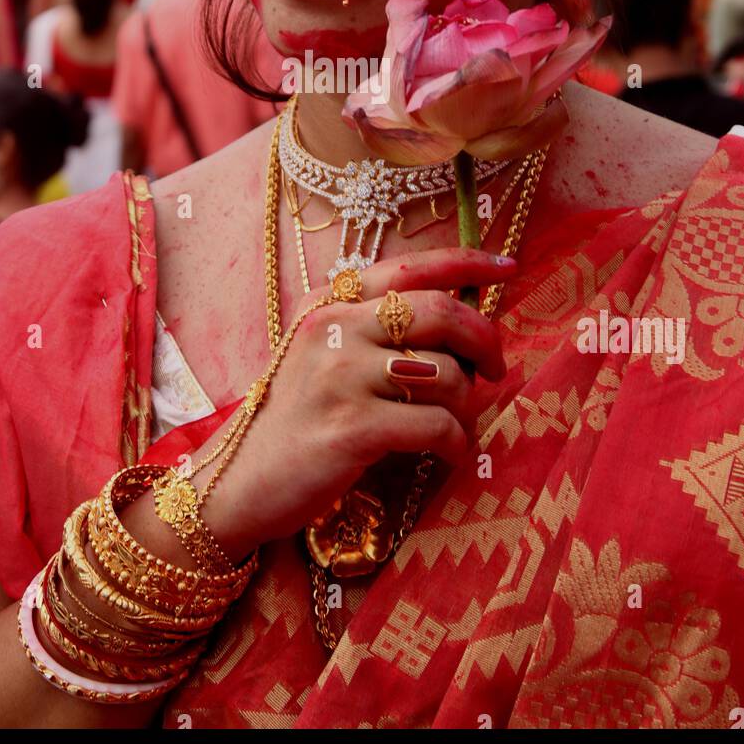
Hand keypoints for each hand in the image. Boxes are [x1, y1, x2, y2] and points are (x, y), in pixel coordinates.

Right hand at [199, 246, 514, 560]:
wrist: (236, 481)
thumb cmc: (294, 419)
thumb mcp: (320, 353)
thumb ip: (372, 328)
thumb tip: (460, 322)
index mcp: (328, 302)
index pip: (410, 266)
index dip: (466, 261)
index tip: (507, 266)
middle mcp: (333, 327)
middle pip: (440, 312)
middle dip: (484, 338)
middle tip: (494, 367)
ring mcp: (340, 376)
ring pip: (445, 373)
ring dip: (468, 403)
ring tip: (457, 423)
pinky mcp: (351, 428)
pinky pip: (435, 425)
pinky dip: (457, 441)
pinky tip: (451, 453)